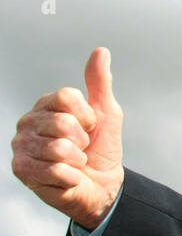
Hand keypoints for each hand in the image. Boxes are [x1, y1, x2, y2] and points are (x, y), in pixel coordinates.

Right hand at [11, 47, 124, 229]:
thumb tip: (101, 51)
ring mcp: (21, 146)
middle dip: (82, 140)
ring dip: (77, 160)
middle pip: (63, 123)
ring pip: (59, 148)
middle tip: (81, 148)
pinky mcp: (21, 169)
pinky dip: (70, 176)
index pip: (65, 97)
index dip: (87, 115)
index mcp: (46, 105)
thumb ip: (100, 83)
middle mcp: (28, 122)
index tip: (90, 126)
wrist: (102, 185)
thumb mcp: (106, 112)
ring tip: (74, 163)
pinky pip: (55, 169)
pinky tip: (66, 177)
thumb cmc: (102, 148)